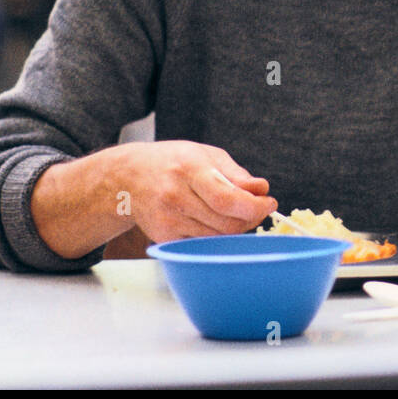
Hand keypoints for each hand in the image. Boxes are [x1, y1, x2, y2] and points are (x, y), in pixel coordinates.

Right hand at [114, 140, 276, 243]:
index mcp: (188, 170)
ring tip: (237, 210)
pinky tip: (215, 219)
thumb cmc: (173, 162)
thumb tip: (261, 190)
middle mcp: (175, 197)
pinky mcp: (164, 237)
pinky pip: (203, 243)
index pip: (226, 198)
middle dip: (251, 218)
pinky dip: (217, 235)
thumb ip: (236, 174)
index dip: (254, 206)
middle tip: (259, 207)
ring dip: (236, 227)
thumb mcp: (206, 155)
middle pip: (226, 222)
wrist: (128, 177)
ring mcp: (167, 221)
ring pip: (218, 237)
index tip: (269, 202)